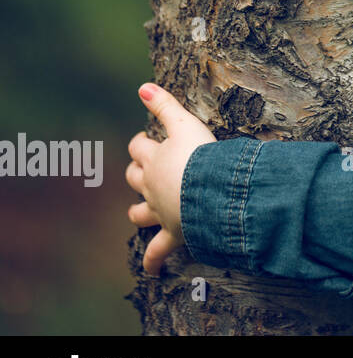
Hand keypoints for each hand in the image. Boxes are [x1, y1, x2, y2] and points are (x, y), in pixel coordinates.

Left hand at [125, 82, 216, 276]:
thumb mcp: (186, 124)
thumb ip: (165, 105)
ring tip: (137, 212)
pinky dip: (154, 262)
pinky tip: (151, 271)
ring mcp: (161, 211)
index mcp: (156, 159)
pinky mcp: (174, 233)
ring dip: (138, 211)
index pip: (140, 147)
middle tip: (142, 169)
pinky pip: (159, 251)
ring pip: (140, 212)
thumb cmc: (203, 157)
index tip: (145, 139)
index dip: (141, 142)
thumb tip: (141, 86)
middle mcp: (153, 186)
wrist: (213, 192)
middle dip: (136, 172)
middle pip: (134, 177)